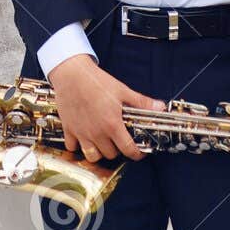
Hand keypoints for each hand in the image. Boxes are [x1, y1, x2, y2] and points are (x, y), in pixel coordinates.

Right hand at [45, 55, 164, 161]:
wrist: (71, 73)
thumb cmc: (95, 81)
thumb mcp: (122, 90)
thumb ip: (142, 102)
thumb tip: (160, 106)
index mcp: (112, 124)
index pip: (128, 150)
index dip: (137, 154)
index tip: (139, 152)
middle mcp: (97, 132)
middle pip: (111, 155)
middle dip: (117, 150)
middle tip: (119, 141)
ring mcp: (81, 133)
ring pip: (92, 156)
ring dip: (98, 153)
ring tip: (102, 144)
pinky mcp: (69, 129)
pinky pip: (72, 147)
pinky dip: (78, 146)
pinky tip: (83, 138)